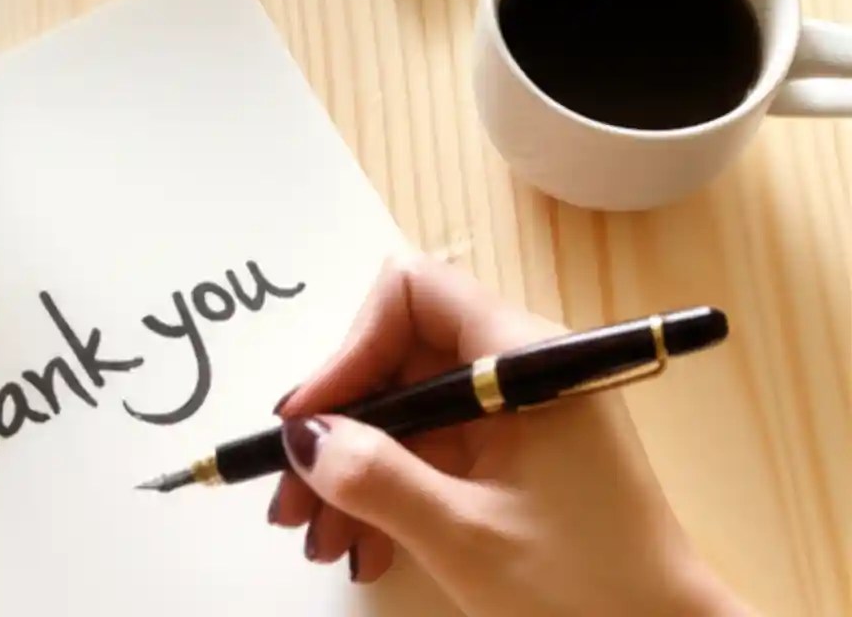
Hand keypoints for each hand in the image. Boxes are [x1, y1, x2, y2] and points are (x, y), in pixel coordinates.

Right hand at [272, 255, 753, 615]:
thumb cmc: (590, 591)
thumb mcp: (464, 535)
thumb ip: (375, 477)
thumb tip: (303, 438)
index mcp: (526, 359)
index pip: (413, 295)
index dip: (349, 350)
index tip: (310, 422)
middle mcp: (521, 369)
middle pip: (397, 359)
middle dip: (338, 428)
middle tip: (290, 494)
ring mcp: (517, 413)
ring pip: (405, 412)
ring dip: (353, 471)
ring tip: (320, 539)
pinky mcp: (512, 453)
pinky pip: (429, 451)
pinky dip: (388, 492)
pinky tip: (363, 546)